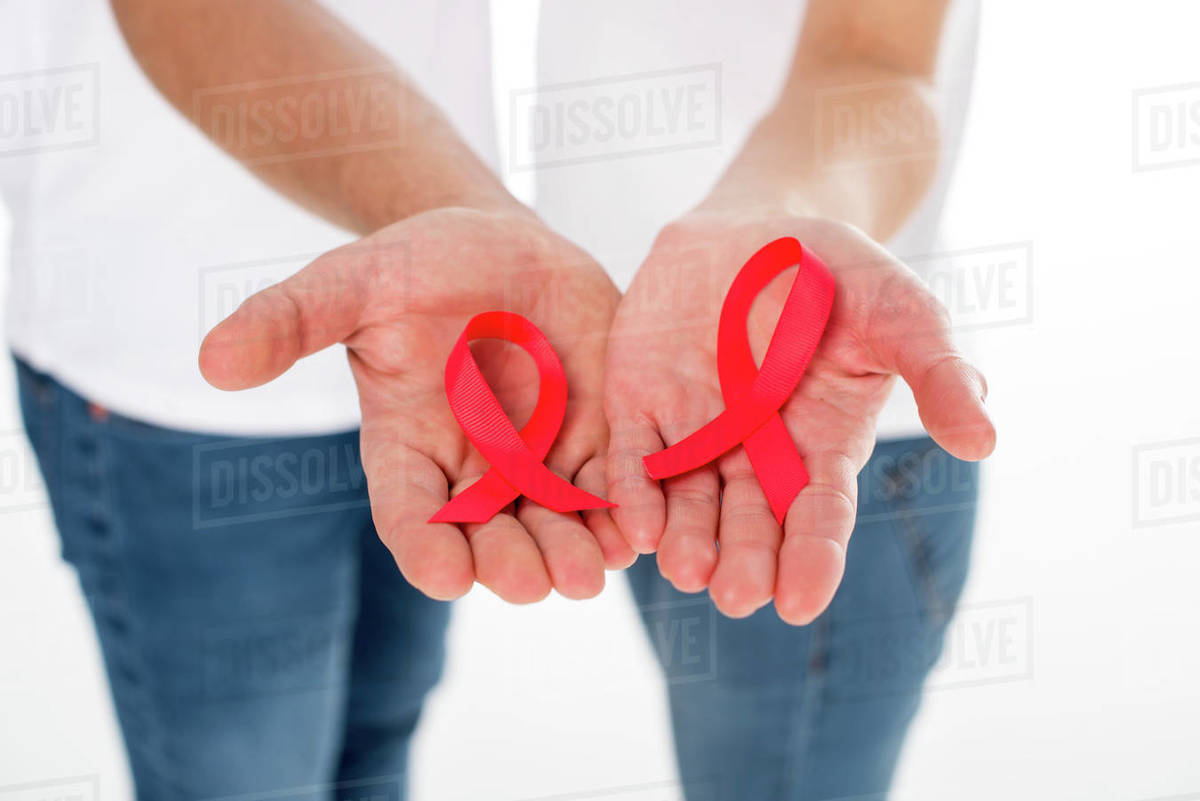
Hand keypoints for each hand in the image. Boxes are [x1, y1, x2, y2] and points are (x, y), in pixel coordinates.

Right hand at [200, 206, 631, 602]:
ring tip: (591, 571)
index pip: (410, 515)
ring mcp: (538, 460)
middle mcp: (473, 471)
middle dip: (511, 561)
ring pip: (556, 524)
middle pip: (490, 536)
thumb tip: (210, 360)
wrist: (497, 248)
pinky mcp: (594, 439)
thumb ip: (288, 321)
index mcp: (408, 448)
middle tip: (532, 583)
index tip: (444, 576)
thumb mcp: (348, 283)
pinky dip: (624, 510)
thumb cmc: (412, 266)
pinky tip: (638, 528)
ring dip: (574, 551)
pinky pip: (612, 486)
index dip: (426, 548)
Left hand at [604, 211, 994, 623]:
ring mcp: (694, 430)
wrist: (758, 225)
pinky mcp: (639, 402)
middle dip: (743, 560)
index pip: (818, 514)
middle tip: (736, 596)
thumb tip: (984, 441)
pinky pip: (633, 454)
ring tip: (685, 570)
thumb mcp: (900, 314)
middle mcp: (754, 453)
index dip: (811, 559)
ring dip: (685, 538)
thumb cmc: (841, 275)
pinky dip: (632, 489)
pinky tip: (635, 525)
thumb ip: (937, 373)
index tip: (800, 603)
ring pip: (687, 499)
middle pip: (749, 521)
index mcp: (820, 445)